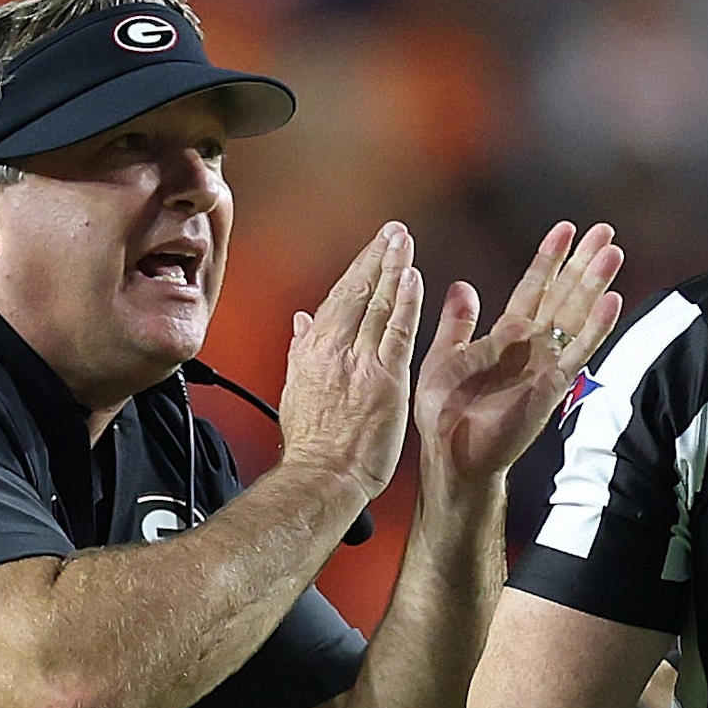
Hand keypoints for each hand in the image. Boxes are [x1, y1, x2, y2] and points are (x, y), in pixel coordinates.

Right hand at [275, 222, 421, 508]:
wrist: (321, 476)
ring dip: (392, 268)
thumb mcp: (294, 390)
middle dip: (376, 257)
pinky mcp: (384, 379)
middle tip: (394, 230)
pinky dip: (404, 302)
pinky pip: (396, 331)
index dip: (357, 271)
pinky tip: (412, 276)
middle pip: (357, 292)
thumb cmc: (310, 445)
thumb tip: (300, 321)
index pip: (337, 300)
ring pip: (377, 304)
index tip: (372, 250)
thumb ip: (300, 351)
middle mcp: (333, 349)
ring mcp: (359, 361)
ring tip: (404, 241)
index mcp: (311, 351)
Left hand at [413, 221, 627, 485]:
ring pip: (576, 317)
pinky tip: (613, 301)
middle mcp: (531, 347)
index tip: (565, 229)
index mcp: (505, 338)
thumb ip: (458, 323)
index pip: (533, 288)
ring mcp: (545, 366)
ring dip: (595, 285)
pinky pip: (577, 352)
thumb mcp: (442, 356)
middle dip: (583, 263)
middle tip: (605, 230)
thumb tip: (463, 286)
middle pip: (563, 295)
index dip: (549, 259)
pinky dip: (596, 327)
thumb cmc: (444, 413)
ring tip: (614, 252)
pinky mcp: (551, 387)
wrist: (451, 456)